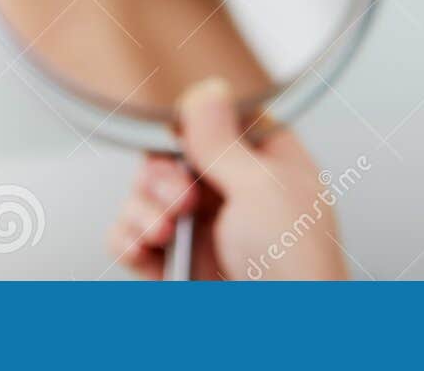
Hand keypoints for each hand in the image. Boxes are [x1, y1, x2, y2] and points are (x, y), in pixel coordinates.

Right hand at [107, 76, 348, 279]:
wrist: (281, 335)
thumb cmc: (296, 265)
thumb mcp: (263, 188)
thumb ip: (223, 140)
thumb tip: (206, 88)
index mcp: (268, 160)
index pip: (218, 119)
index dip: (191, 125)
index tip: (183, 137)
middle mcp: (232, 190)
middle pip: (169, 155)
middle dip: (161, 175)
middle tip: (182, 199)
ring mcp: (202, 228)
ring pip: (145, 195)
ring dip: (143, 210)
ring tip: (166, 231)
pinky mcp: (176, 264)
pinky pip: (131, 236)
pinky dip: (127, 239)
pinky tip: (145, 249)